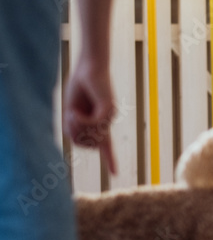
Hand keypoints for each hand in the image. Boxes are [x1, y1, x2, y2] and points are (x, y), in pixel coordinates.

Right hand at [64, 58, 116, 174]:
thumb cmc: (80, 87)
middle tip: (69, 119)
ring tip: (71, 114)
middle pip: (87, 144)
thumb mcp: (71, 110)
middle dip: (74, 136)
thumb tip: (79, 138)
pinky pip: (93, 125)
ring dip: (76, 128)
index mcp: (99, 124)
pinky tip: (73, 112)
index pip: (107, 145)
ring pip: (91, 136)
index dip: (110, 159)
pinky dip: (80, 121)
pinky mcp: (108, 108)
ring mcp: (109, 116)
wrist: (89, 66)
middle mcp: (107, 122)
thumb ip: (73, 126)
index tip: (116, 173)